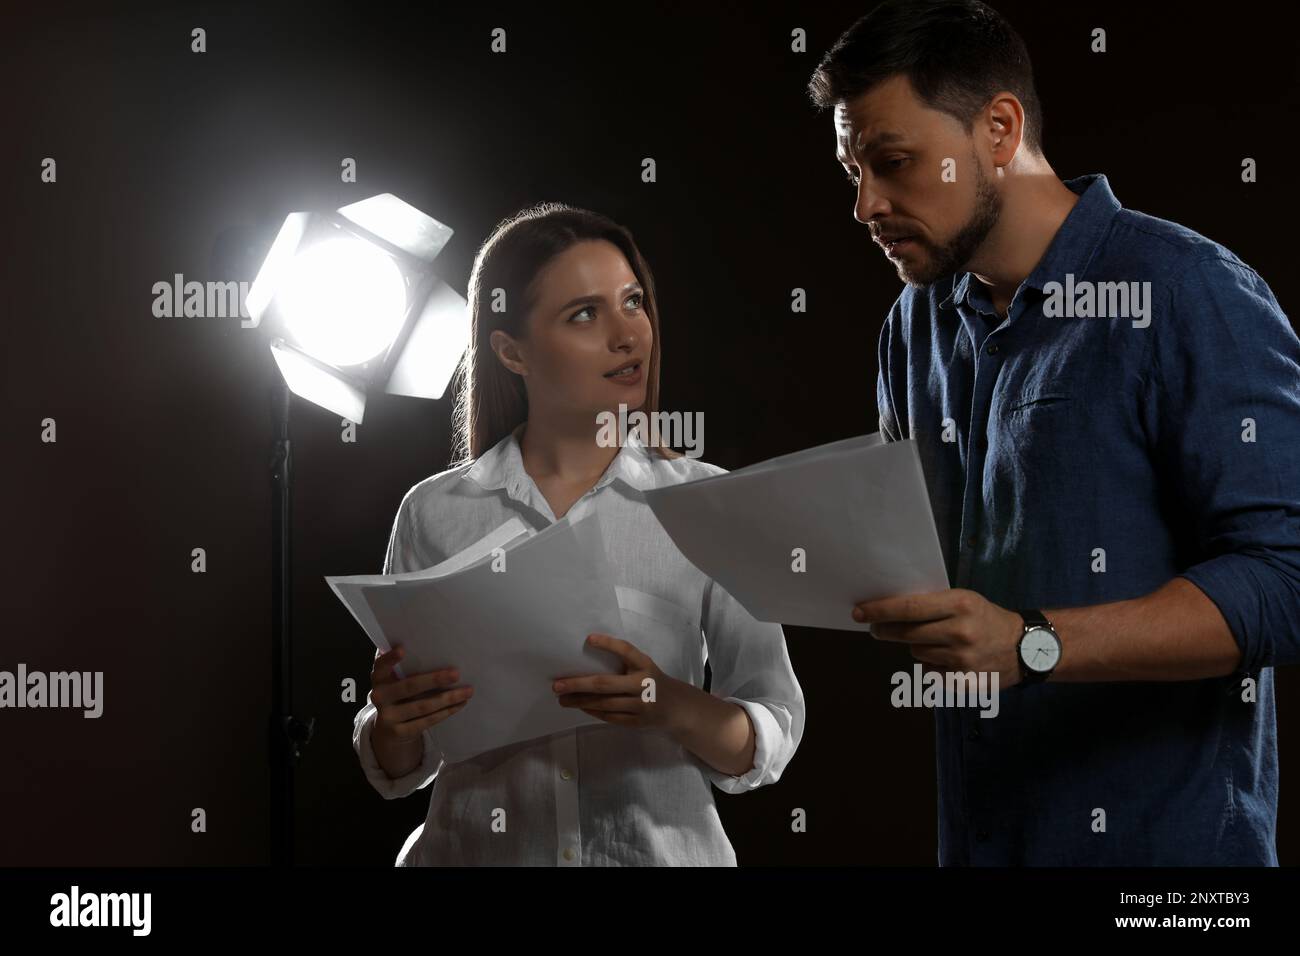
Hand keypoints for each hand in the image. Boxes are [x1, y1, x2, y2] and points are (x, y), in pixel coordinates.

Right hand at [369, 644, 473, 745]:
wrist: (388, 731)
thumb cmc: (398, 696)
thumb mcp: (394, 682)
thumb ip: (404, 668)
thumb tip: (428, 646)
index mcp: (378, 679)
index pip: (380, 666)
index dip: (390, 658)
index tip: (403, 649)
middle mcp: (379, 697)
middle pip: (409, 686)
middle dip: (434, 680)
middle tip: (456, 674)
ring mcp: (388, 717)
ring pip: (423, 706)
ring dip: (448, 698)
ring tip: (468, 691)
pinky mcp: (399, 732)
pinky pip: (427, 721)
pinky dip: (446, 711)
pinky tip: (460, 704)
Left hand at [553, 633, 687, 730]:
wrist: (677, 707)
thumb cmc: (652, 681)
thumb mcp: (644, 667)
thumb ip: (624, 664)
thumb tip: (587, 660)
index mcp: (645, 665)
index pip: (626, 650)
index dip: (608, 644)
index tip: (588, 639)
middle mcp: (644, 684)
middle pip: (605, 684)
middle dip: (578, 684)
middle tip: (557, 685)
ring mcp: (641, 705)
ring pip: (604, 704)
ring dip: (580, 701)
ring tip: (562, 699)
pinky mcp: (638, 721)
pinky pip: (610, 717)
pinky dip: (593, 711)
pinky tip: (581, 707)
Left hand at [853, 588, 1024, 687]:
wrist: (1025, 648)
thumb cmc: (986, 618)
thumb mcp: (964, 600)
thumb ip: (932, 604)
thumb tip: (888, 609)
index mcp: (960, 604)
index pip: (910, 607)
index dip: (881, 610)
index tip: (859, 611)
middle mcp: (960, 631)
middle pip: (906, 633)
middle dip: (884, 630)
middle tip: (875, 628)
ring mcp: (962, 659)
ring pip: (916, 652)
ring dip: (915, 645)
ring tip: (935, 639)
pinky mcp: (963, 680)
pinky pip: (929, 671)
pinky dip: (931, 664)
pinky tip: (948, 658)